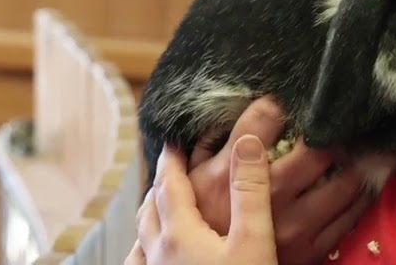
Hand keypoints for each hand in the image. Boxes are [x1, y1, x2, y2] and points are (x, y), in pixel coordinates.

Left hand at [128, 135, 277, 264]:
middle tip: (169, 168)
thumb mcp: (253, 240)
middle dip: (159, 185)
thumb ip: (250, 192)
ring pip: (142, 239)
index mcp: (179, 233)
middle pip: (149, 210)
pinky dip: (145, 250)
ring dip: (150, 217)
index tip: (173, 141)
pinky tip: (154, 253)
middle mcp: (158, 253)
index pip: (169, 184)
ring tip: (160, 207)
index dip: (172, 159)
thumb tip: (248, 142)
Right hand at [186, 97, 374, 264]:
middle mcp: (269, 196)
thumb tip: (230, 103)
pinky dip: (362, 192)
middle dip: (329, 129)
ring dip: (355, 160)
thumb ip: (209, 143)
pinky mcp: (313, 249)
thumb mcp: (193, 178)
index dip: (277, 104)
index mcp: (234, 174)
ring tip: (357, 146)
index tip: (286, 99)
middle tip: (335, 119)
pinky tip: (361, 178)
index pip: (262, 120)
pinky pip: (352, 214)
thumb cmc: (203, 220)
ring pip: (346, 182)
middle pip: (317, 149)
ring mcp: (296, 225)